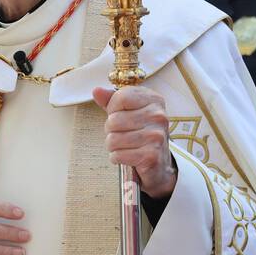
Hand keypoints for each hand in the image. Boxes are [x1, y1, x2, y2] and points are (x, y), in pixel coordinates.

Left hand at [92, 85, 176, 199]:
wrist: (159, 163)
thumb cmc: (140, 133)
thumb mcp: (128, 112)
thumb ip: (112, 100)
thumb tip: (97, 91)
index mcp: (154, 99)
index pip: (121, 97)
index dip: (113, 109)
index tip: (121, 116)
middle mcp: (158, 116)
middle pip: (114, 120)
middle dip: (111, 131)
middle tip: (123, 135)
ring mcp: (156, 136)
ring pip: (113, 139)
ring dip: (113, 146)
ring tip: (125, 146)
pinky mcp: (151, 156)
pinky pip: (118, 155)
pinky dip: (117, 158)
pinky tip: (127, 157)